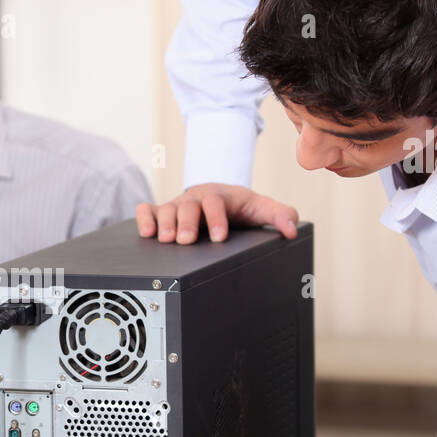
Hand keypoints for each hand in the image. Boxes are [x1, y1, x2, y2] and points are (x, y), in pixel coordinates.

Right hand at [136, 183, 298, 244]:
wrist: (219, 199)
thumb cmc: (238, 207)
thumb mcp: (260, 209)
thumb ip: (280, 216)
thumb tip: (292, 230)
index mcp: (220, 196)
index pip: (215, 202)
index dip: (216, 218)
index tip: (218, 237)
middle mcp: (196, 200)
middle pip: (187, 205)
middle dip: (185, 223)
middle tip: (185, 240)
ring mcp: (177, 206)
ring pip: (166, 209)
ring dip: (165, 224)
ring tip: (167, 240)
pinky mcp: (162, 213)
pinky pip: (147, 210)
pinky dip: (144, 218)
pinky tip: (146, 232)